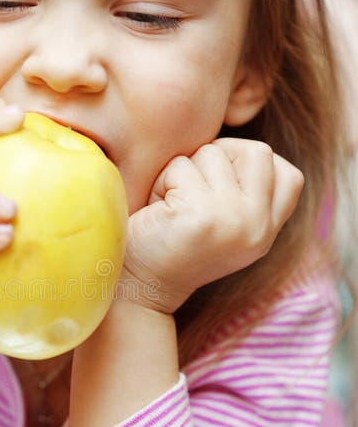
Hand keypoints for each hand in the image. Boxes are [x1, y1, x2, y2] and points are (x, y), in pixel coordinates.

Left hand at [118, 138, 303, 313]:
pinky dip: (162, 181)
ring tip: (169, 204)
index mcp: (266, 230)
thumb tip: (239, 138)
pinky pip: (181, 167)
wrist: (138, 288)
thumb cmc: (170, 244)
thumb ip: (242, 191)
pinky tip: (157, 211)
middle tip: (191, 187)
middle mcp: (257, 227)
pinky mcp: (201, 215)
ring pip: (213, 154)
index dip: (250, 165)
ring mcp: (233, 220)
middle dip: (217, 157)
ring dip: (182, 171)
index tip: (218, 184)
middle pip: (257, 152)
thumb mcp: (222, 222)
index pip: (289, 175)